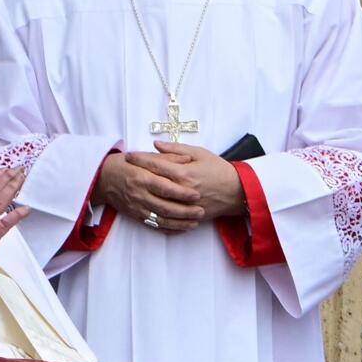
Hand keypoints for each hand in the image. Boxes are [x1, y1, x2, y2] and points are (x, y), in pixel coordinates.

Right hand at [92, 152, 203, 231]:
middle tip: (200, 211)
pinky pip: (153, 225)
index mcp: (142, 177)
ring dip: (179, 223)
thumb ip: (166, 157)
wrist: (102, 177)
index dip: (181, 193)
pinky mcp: (134, 215)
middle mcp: (139, 194)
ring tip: (195, 222)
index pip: (165, 188)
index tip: (196, 195)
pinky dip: (168, 229)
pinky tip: (181, 228)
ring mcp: (136, 207)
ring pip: (160, 219)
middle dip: (185, 211)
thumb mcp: (144, 155)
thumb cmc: (125, 164)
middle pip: (165, 206)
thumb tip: (186, 158)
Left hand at [126, 142, 244, 219]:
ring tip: (130, 188)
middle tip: (123, 170)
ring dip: (142, 195)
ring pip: (156, 201)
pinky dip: (155, 212)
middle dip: (136, 175)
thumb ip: (176, 149)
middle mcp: (181, 190)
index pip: (156, 164)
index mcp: (184, 172)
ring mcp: (184, 205)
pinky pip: (167, 217)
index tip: (128, 155)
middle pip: (152, 182)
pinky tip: (144, 207)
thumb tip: (156, 144)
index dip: (140, 159)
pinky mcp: (187, 215)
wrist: (238, 191)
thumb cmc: (219, 169)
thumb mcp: (200, 153)